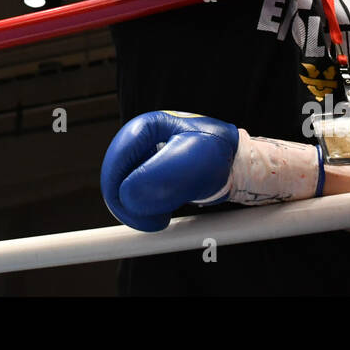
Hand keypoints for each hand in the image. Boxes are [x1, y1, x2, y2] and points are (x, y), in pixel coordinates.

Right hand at [100, 111, 237, 231]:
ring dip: (139, 209)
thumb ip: (155, 179)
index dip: (117, 190)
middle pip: (114, 178)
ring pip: (123, 191)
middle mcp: (139, 141)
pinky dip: (146, 210)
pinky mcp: (149, 174)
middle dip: (128, 204)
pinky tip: (164, 211)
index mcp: (144, 127)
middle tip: (152, 221)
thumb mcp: (189, 164)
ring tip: (164, 215)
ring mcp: (143, 158)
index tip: (134, 212)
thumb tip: (127, 199)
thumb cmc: (217, 154)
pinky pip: (136, 197)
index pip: (115, 160)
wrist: (235, 163)